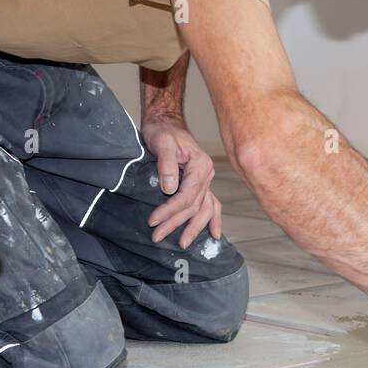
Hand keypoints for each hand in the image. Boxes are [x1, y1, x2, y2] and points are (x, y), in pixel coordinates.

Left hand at [141, 114, 221, 248]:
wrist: (166, 122)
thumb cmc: (162, 130)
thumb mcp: (161, 142)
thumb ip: (166, 164)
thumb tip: (169, 188)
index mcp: (200, 166)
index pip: (186, 196)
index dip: (169, 211)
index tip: (153, 221)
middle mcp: (207, 175)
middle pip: (193, 206)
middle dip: (175, 224)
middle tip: (157, 237)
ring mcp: (206, 181)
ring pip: (203, 209)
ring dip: (194, 228)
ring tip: (183, 244)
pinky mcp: (200, 184)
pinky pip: (211, 205)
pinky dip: (213, 219)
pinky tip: (214, 235)